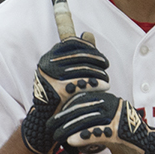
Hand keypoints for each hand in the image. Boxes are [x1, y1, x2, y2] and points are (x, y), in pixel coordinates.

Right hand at [21, 34, 109, 153]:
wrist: (48, 118)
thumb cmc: (61, 91)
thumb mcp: (67, 69)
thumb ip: (79, 51)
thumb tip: (88, 34)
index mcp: (49, 57)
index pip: (72, 44)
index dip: (90, 49)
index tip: (102, 59)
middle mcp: (47, 65)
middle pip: (79, 57)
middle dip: (97, 63)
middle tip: (107, 69)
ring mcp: (51, 78)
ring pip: (82, 71)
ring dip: (99, 75)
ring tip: (107, 81)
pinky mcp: (58, 92)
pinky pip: (82, 84)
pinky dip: (96, 85)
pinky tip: (104, 88)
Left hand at [47, 92, 154, 153]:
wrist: (151, 150)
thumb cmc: (128, 139)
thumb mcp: (110, 124)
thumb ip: (96, 120)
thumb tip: (72, 122)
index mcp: (111, 100)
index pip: (84, 98)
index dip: (66, 107)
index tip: (53, 115)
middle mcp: (114, 105)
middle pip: (83, 108)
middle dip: (63, 118)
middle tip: (50, 126)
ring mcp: (118, 118)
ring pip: (88, 120)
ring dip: (69, 128)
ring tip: (56, 136)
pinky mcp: (120, 133)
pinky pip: (97, 133)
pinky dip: (82, 137)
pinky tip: (71, 141)